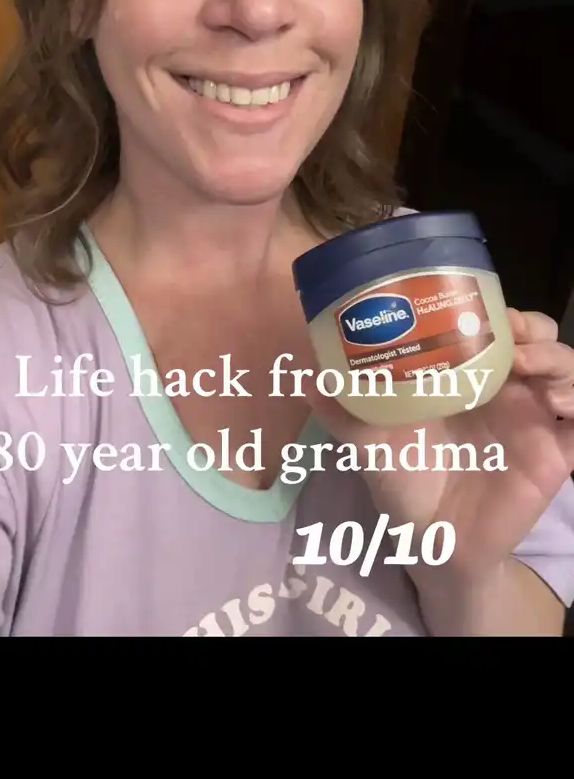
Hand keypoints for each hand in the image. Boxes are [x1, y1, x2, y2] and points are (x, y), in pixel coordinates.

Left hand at [310, 308, 573, 589]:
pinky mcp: (554, 455)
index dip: (499, 311)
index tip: (487, 310)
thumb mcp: (368, 441)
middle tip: (514, 338)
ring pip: (566, 371)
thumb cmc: (402, 480)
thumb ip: (342, 409)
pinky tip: (558, 406)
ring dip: (558, 360)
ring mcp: (533, 420)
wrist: (429, 542)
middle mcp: (504, 389)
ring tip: (531, 369)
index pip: (496, 326)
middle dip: (533, 328)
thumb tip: (306, 378)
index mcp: (466, 374)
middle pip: (540, 339)